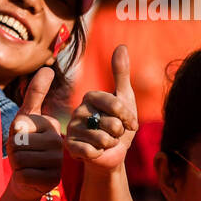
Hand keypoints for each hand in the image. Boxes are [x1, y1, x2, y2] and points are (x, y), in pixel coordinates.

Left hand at [6, 66, 62, 200]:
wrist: (26, 175)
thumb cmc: (23, 144)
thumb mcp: (23, 118)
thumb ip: (33, 96)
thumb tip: (48, 69)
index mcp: (51, 124)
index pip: (20, 125)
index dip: (14, 133)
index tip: (23, 136)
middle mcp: (58, 142)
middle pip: (20, 143)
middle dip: (14, 150)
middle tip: (23, 153)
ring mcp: (57, 162)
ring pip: (21, 159)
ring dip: (17, 164)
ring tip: (26, 163)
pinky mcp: (53, 178)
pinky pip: (25, 175)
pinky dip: (21, 176)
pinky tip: (30, 175)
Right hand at [67, 45, 137, 172]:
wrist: (111, 153)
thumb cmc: (119, 124)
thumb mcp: (125, 98)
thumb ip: (121, 73)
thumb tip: (121, 46)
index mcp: (90, 97)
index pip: (115, 104)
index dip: (128, 117)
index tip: (131, 123)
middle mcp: (78, 111)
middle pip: (111, 124)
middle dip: (119, 133)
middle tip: (115, 133)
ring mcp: (72, 129)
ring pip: (103, 139)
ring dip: (111, 144)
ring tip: (106, 142)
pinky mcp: (69, 146)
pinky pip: (92, 151)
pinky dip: (100, 154)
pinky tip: (97, 151)